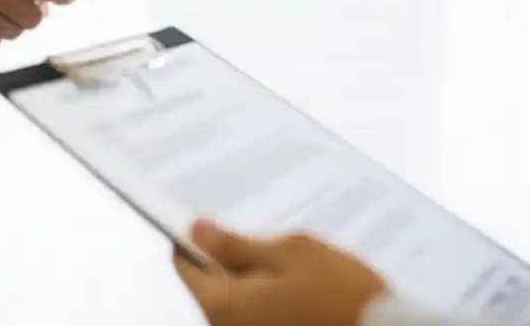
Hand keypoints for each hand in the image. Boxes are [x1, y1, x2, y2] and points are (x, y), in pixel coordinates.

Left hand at [174, 221, 386, 325]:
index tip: (211, 217)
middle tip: (262, 230)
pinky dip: (270, 293)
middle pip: (210, 282)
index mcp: (223, 305)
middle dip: (230, 255)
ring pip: (237, 297)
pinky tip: (300, 280)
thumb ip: (239, 244)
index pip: (185, 264)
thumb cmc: (344, 298)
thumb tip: (198, 232)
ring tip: (290, 254)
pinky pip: (257, 312)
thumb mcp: (293, 254)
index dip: (196, 237)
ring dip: (255, 275)